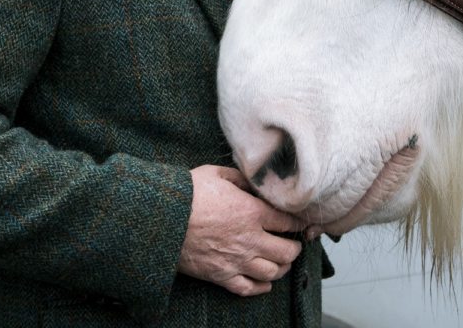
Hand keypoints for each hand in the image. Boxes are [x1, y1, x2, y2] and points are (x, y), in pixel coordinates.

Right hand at [178, 165, 304, 296]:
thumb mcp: (218, 174)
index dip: (298, 222)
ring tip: (281, 262)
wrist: (162, 218)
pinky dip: (261, 288)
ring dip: (281, 268)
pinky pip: (248, 289)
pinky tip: (264, 283)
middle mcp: (250, 239)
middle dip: (294, 248)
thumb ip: (241, 179)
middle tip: (293, 244)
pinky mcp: (221, 275)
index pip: (288, 222)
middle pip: (287, 252)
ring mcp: (236, 260)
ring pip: (272, 273)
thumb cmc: (188, 194)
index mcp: (252, 212)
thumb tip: (254, 182)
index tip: (301, 222)